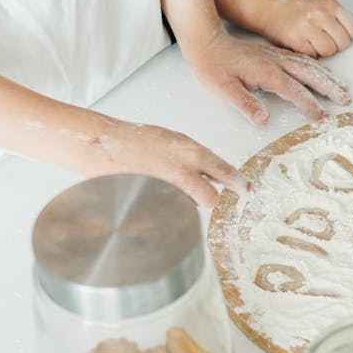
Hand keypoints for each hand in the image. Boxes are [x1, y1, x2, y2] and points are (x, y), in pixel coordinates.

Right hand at [109, 122, 248, 206]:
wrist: (105, 145)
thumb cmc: (137, 140)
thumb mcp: (173, 141)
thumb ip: (194, 158)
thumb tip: (213, 174)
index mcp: (191, 151)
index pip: (225, 172)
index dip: (239, 184)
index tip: (248, 190)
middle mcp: (184, 171)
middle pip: (211, 199)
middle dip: (207, 198)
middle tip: (198, 192)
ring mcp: (169, 189)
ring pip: (190, 206)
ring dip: (184, 201)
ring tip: (163, 185)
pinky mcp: (156, 203)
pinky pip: (172, 211)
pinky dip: (168, 207)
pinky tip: (154, 193)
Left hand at [183, 32, 350, 125]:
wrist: (207, 43)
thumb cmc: (213, 67)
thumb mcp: (224, 89)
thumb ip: (245, 104)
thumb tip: (263, 120)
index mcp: (266, 72)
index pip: (294, 90)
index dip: (308, 104)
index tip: (320, 116)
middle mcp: (276, 62)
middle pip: (310, 75)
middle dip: (330, 88)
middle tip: (346, 100)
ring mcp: (277, 56)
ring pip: (309, 66)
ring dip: (328, 77)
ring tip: (343, 88)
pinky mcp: (275, 54)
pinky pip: (302, 60)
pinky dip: (317, 67)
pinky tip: (323, 73)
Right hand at [257, 0, 352, 57]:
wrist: (265, 5)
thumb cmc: (292, 7)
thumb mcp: (319, 4)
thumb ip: (334, 17)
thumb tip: (349, 36)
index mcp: (329, 4)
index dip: (347, 36)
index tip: (341, 38)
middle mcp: (320, 14)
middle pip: (342, 43)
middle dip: (335, 45)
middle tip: (323, 41)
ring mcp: (307, 27)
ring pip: (329, 51)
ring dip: (322, 52)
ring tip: (312, 44)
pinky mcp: (295, 40)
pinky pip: (313, 56)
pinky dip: (309, 54)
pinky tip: (302, 45)